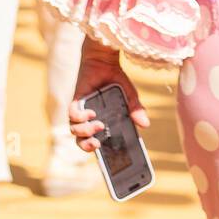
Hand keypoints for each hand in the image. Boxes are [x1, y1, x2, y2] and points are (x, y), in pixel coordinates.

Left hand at [69, 39, 148, 153]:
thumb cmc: (116, 79)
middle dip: (86, 146)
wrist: (105, 61)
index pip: (94, 141)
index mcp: (100, 121)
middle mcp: (88, 119)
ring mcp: (81, 111)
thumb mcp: (130, 96)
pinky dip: (80, 117)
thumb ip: (136, 110)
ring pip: (74, 130)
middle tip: (96, 144)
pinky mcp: (75, 101)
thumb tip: (145, 125)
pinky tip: (91, 113)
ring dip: (85, 131)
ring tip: (97, 124)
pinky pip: (72, 115)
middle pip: (80, 141)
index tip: (105, 158)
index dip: (96, 151)